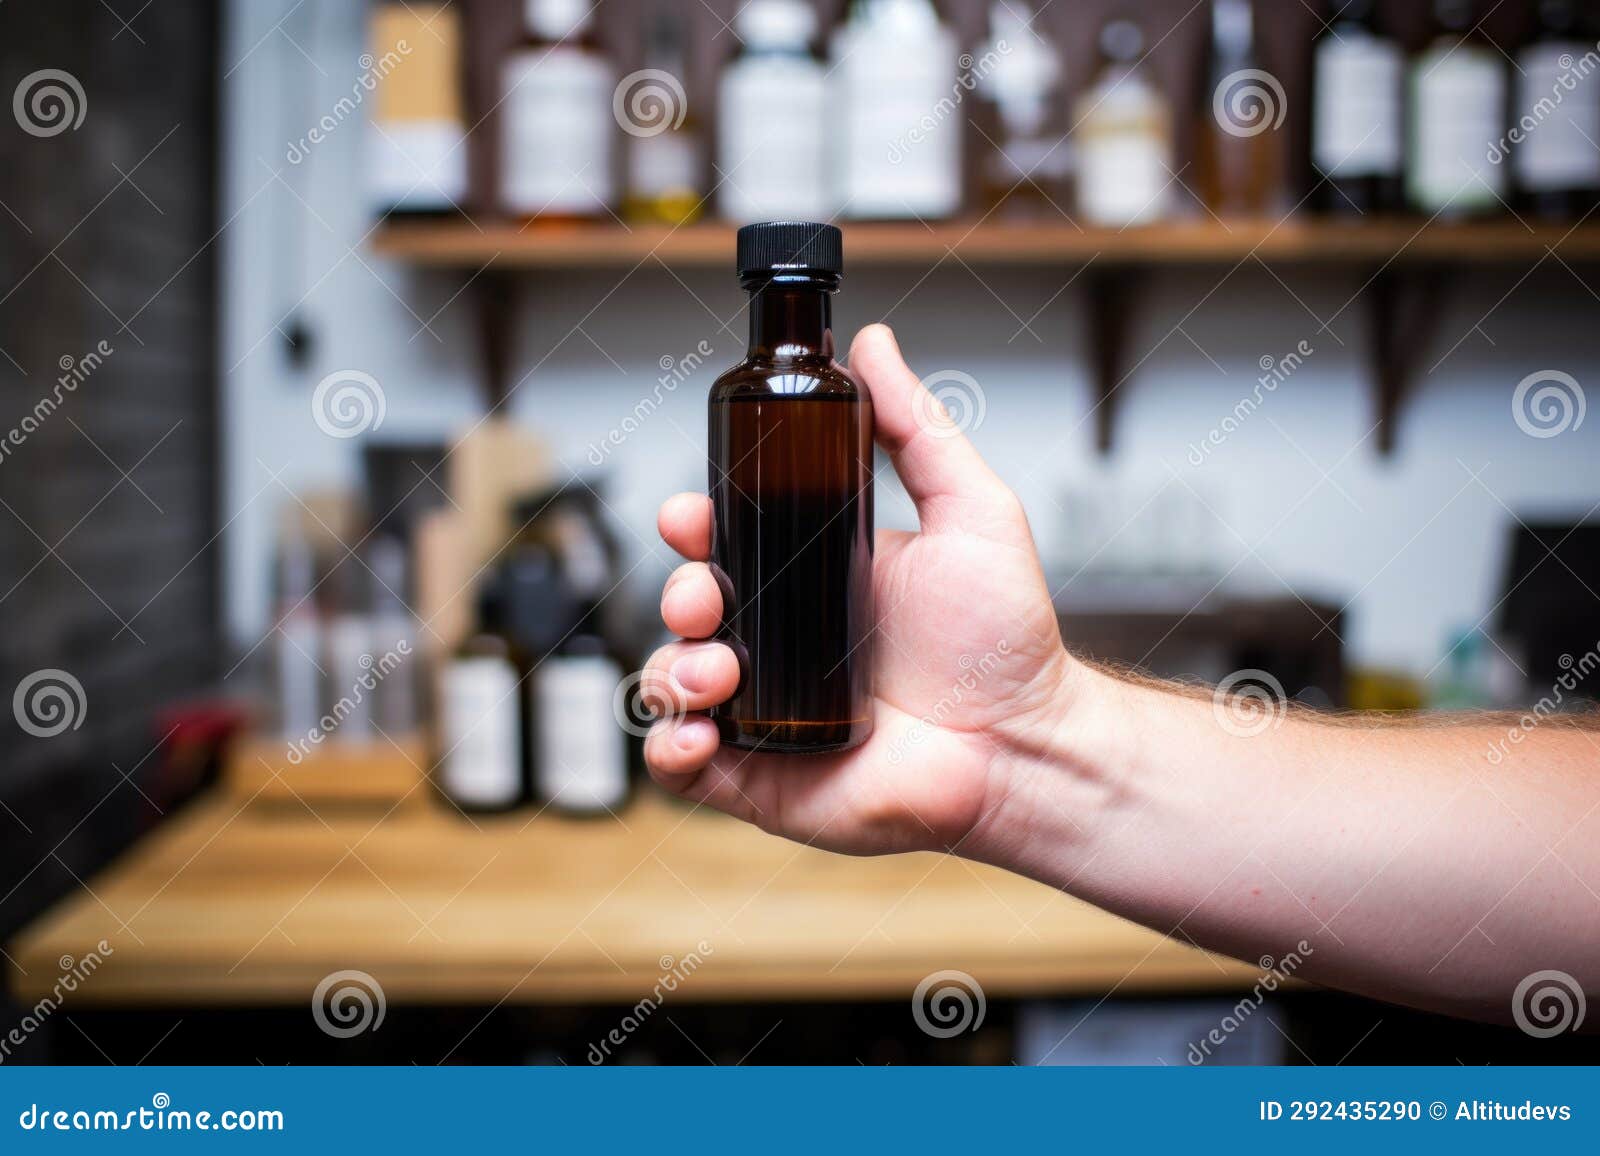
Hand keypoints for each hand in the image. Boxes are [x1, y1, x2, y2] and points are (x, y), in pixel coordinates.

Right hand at [643, 323, 1079, 856]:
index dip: (693, 525)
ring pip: (673, 680)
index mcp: (814, 579)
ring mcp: (766, 711)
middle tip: (707, 598)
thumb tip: (873, 344)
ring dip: (672, 667)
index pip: (726, 542)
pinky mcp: (761, 777)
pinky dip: (668, 747)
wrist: (1025, 744)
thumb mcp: (968, 510)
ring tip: (720, 669)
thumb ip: (916, 427)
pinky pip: (682, 764)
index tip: (691, 515)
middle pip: (689, 607)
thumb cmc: (1005, 640)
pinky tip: (696, 730)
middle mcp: (784, 641)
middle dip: (678, 593)